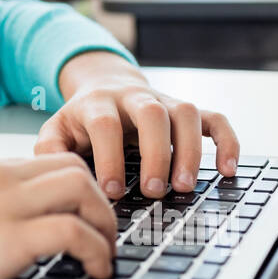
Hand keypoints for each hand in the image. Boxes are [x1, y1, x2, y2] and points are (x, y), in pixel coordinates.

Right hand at [0, 152, 117, 278]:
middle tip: (103, 232)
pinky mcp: (9, 239)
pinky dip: (97, 250)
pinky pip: (75, 233)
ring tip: (106, 253)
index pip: (43, 161)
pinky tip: (95, 270)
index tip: (81, 213)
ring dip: (106, 222)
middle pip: (73, 167)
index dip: (73, 186)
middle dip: (99, 200)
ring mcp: (5, 204)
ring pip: (83, 189)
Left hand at [36, 51, 240, 200]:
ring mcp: (163, 101)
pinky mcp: (184, 110)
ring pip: (185, 112)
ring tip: (184, 187)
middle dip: (155, 153)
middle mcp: (133, 98)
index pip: (105, 123)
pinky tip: (228, 170)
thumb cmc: (80, 120)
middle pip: (150, 114)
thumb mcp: (57, 130)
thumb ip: (50, 150)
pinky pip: (214, 118)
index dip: (110, 156)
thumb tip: (56, 173)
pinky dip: (226, 141)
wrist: (103, 86)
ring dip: (190, 150)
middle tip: (153, 192)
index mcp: (97, 103)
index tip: (113, 190)